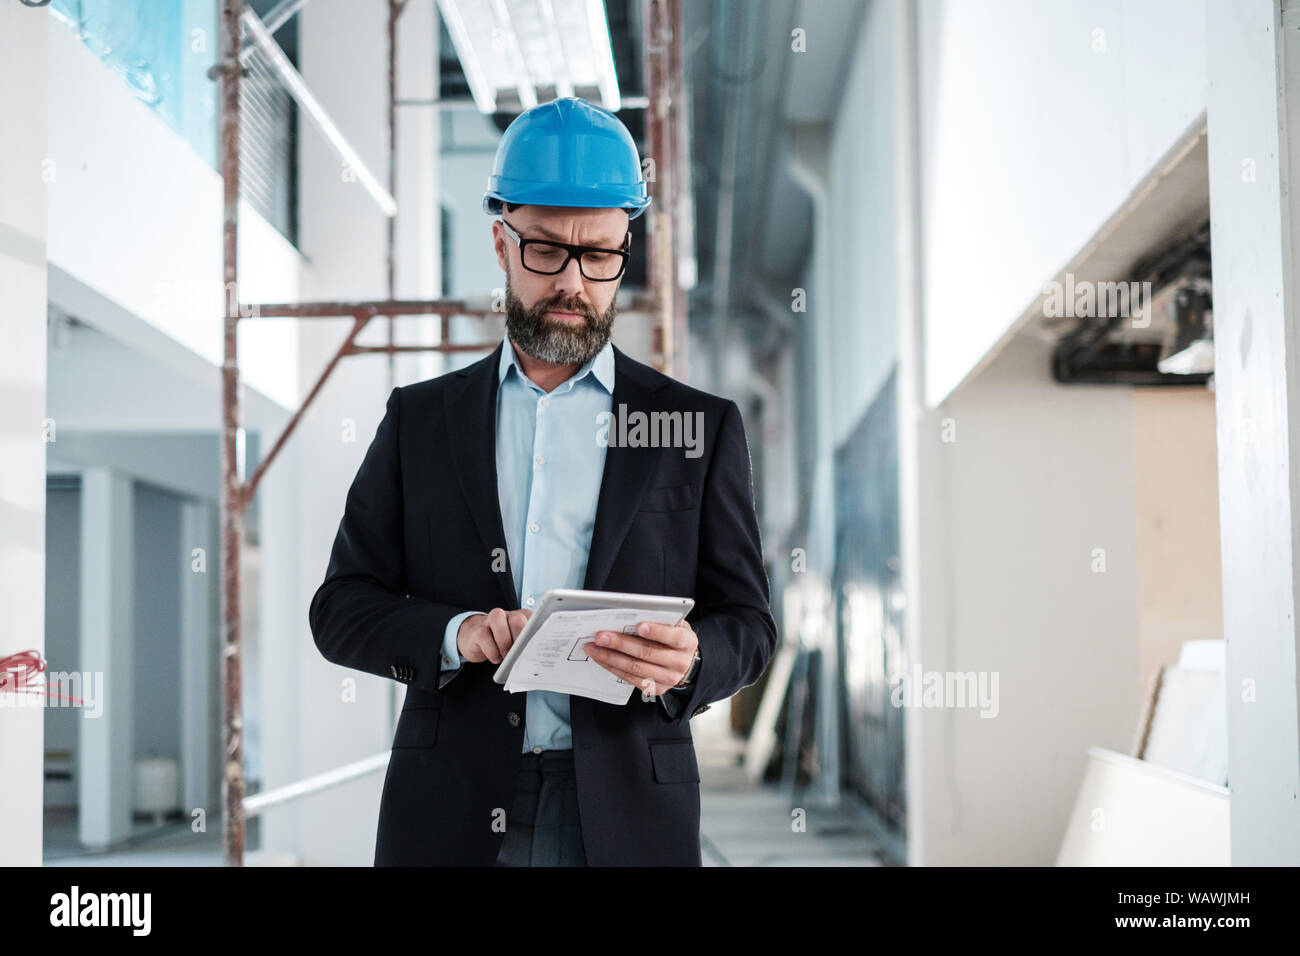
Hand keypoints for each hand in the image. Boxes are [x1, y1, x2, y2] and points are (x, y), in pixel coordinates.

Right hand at [457, 608, 531, 663]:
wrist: (475, 638)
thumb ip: (527, 644)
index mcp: (522, 617)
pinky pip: (483, 635)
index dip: (537, 634)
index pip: (535, 619)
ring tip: (506, 656)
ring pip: (497, 619)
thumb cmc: (502, 643)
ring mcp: (490, 620)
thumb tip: (535, 656)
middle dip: (520, 638)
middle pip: (517, 618)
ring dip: (504, 641)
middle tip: (520, 653)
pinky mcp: (478, 630)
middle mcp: (507, 615)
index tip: (537, 648)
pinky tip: (495, 657)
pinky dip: (491, 650)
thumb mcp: (517, 643)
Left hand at [583, 620, 697, 697]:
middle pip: (647, 653)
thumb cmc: (674, 638)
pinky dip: (613, 667)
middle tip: (601, 636)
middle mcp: (679, 662)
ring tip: (594, 647)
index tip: (639, 626)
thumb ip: (659, 620)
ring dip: (611, 657)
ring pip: (635, 668)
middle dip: (621, 644)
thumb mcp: (674, 625)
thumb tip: (629, 615)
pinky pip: (631, 679)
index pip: (673, 637)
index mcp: (686, 642)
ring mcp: (668, 678)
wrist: (685, 662)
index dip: (656, 631)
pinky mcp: (655, 688)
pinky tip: (601, 658)